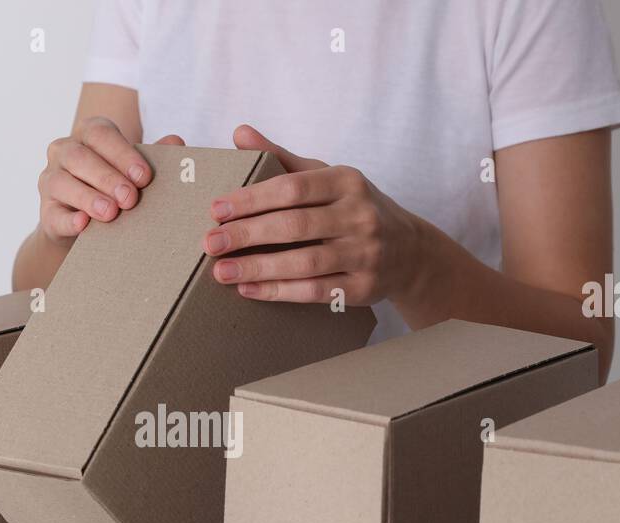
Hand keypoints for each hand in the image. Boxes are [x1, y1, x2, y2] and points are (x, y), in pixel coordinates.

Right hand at [37, 117, 183, 246]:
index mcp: (88, 134)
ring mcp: (51, 181)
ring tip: (110, 213)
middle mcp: (64, 152)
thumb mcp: (133, 170)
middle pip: (80, 157)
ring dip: (88, 197)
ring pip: (62, 183)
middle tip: (130, 198)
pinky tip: (83, 224)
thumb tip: (177, 142)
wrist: (87, 224)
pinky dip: (69, 220)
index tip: (144, 176)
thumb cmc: (115, 187)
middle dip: (107, 177)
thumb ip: (153, 156)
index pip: (100, 134)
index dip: (122, 154)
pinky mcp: (46, 212)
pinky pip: (54, 215)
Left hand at [204, 125, 425, 306]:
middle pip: (295, 225)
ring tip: (221, 271)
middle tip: (210, 242)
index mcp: (346, 182)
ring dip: (259, 268)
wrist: (409, 252)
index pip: (293, 188)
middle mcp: (359, 216)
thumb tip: (239, 133)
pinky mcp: (362, 288)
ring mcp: (364, 254)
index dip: (252, 198)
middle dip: (248, 234)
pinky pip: (315, 291)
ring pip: (305, 262)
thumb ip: (282, 159)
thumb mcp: (327, 177)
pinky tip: (249, 289)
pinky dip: (279, 292)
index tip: (216, 208)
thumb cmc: (354, 209)